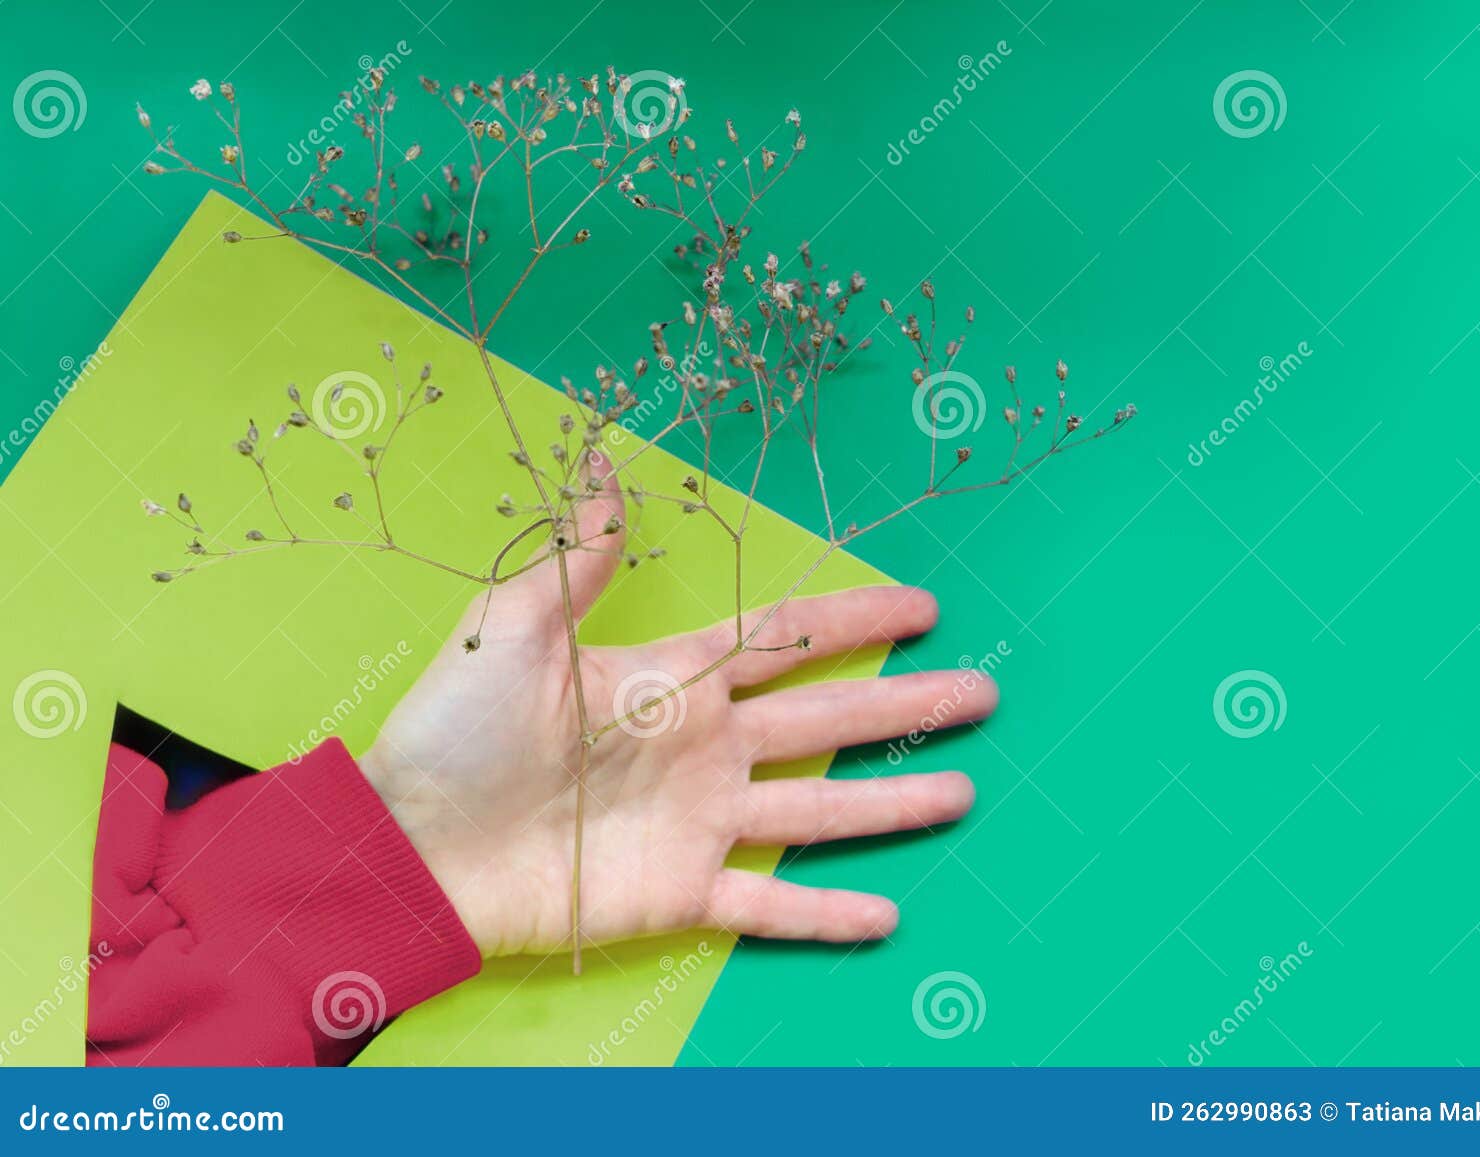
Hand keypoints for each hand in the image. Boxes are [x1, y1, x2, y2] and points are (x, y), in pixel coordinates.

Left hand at [358, 455, 992, 958]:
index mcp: (672, 678)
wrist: (409, 843)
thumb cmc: (457, 729)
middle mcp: (702, 747)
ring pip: (818, 812)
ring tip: (961, 792)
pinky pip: (768, 905)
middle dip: (904, 705)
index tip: (921, 606)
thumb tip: (608, 462)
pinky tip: (888, 916)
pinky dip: (826, 915)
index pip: (785, 639)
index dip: (854, 621)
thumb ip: (582, 555)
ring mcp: (696, 822)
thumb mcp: (515, 624)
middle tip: (982, 691)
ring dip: (890, 806)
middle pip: (826, 720)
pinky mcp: (678, 891)